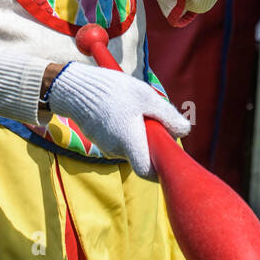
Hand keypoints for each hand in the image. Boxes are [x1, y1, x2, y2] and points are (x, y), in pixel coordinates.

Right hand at [47, 61, 189, 177]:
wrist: (75, 87)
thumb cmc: (113, 90)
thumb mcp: (146, 96)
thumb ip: (167, 115)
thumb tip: (184, 131)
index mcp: (130, 142)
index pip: (148, 171)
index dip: (160, 168)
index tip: (166, 153)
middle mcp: (116, 149)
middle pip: (141, 155)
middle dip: (150, 141)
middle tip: (151, 118)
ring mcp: (105, 146)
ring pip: (129, 146)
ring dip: (136, 133)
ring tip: (132, 109)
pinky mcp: (97, 139)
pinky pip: (117, 139)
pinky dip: (123, 129)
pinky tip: (120, 110)